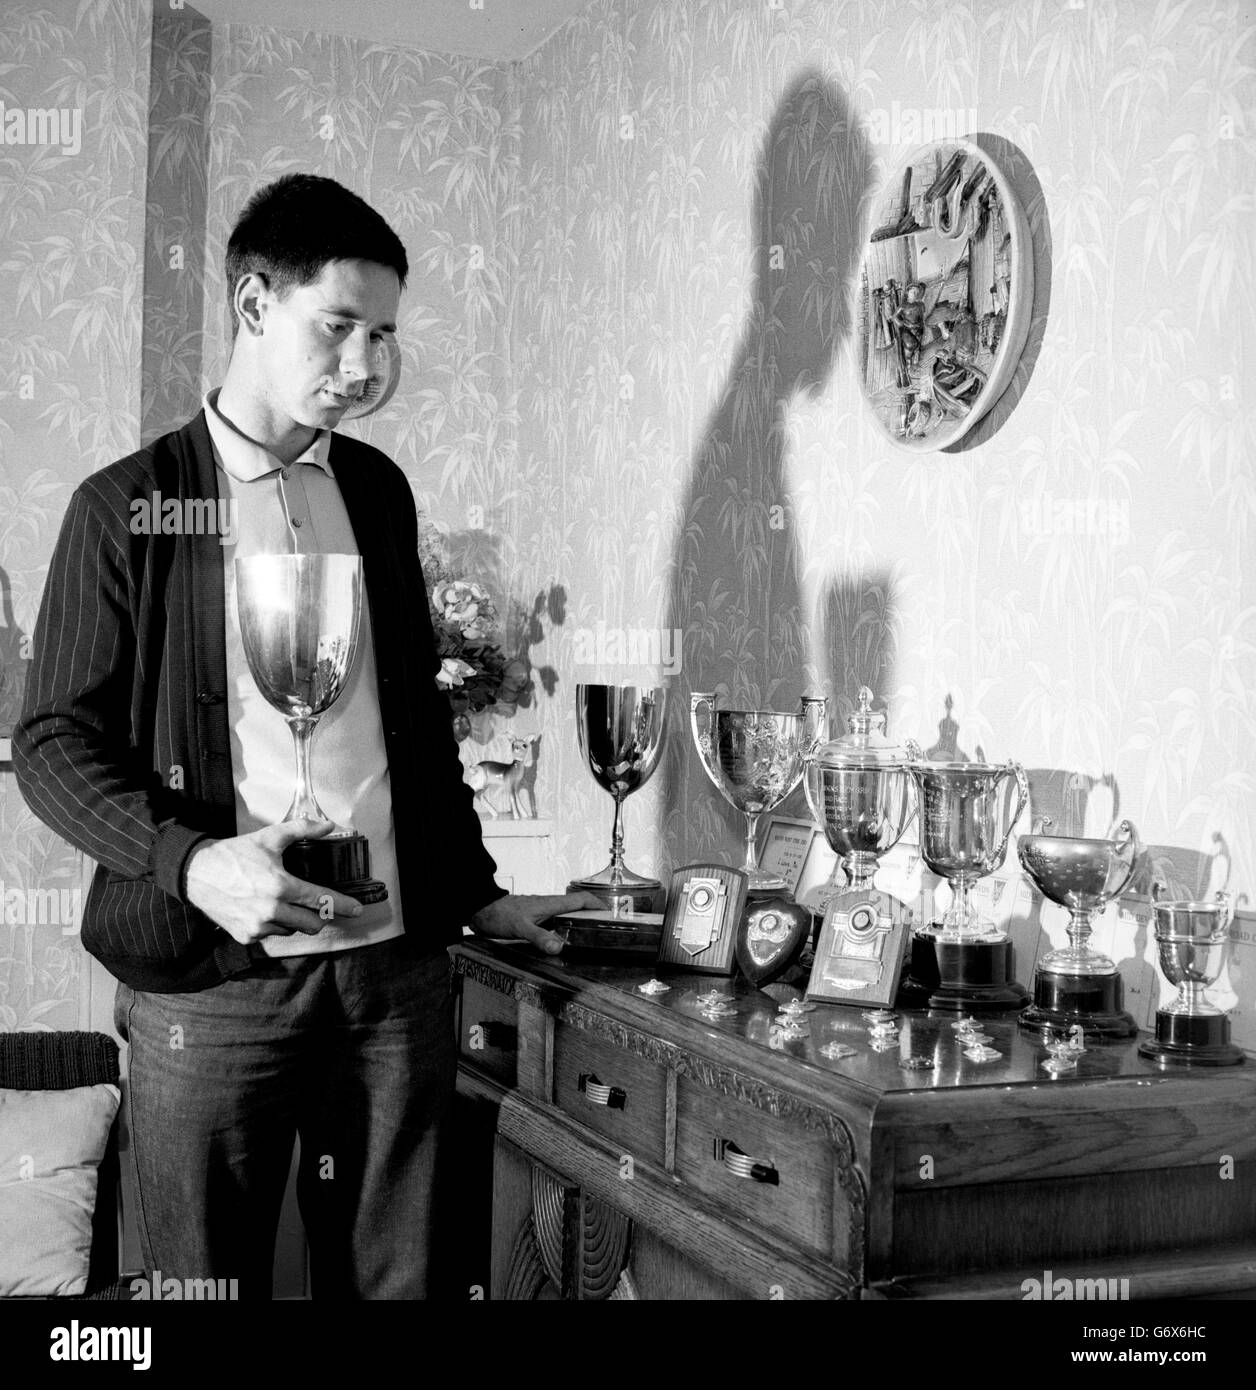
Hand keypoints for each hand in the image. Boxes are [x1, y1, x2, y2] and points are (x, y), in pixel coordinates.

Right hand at [185, 818, 364, 945]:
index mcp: (281, 886)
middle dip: (320, 916)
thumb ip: (302, 830)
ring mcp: (257, 927)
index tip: (357, 910)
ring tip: (283, 902)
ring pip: (292, 930)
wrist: (197, 873)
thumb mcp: (270, 837)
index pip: (322, 900)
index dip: (343, 905)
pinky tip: (265, 910)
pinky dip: (274, 926)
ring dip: (294, 920)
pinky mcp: (245, 937)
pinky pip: (271, 936)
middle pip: (312, 924)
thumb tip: (328, 826)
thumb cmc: (234, 854)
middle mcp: (271, 910)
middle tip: (317, 905)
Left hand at [468, 891, 603, 954]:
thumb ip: (540, 937)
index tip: (610, 914)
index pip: (580, 900)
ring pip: (565, 915)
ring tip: (587, 936)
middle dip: (591, 915)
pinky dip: (562, 930)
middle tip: (603, 928)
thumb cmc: (499, 914)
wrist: (480, 909)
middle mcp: (548, 906)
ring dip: (577, 923)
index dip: (597, 905)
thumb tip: (559, 947)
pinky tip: (560, 942)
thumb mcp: (521, 927)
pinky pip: (554, 923)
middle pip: (576, 908)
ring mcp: (540, 912)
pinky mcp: (532, 919)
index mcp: (550, 903)